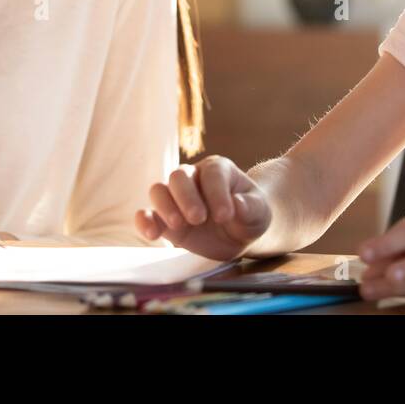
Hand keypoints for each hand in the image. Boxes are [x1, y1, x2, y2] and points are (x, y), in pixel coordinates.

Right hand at [135, 156, 271, 260]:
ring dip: (165, 206)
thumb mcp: (259, 212)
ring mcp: (175, 197)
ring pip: (159, 190)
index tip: (225, 215)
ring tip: (178, 225)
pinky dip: (144, 221)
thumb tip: (237, 204)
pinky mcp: (164, 218)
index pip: (212, 174)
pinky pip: (146, 214)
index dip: (216, 192)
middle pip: (179, 176)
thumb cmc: (249, 215)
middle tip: (199, 218)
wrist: (238, 234)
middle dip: (187, 197)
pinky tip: (151, 233)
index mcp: (218, 170)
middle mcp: (193, 178)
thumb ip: (251, 207)